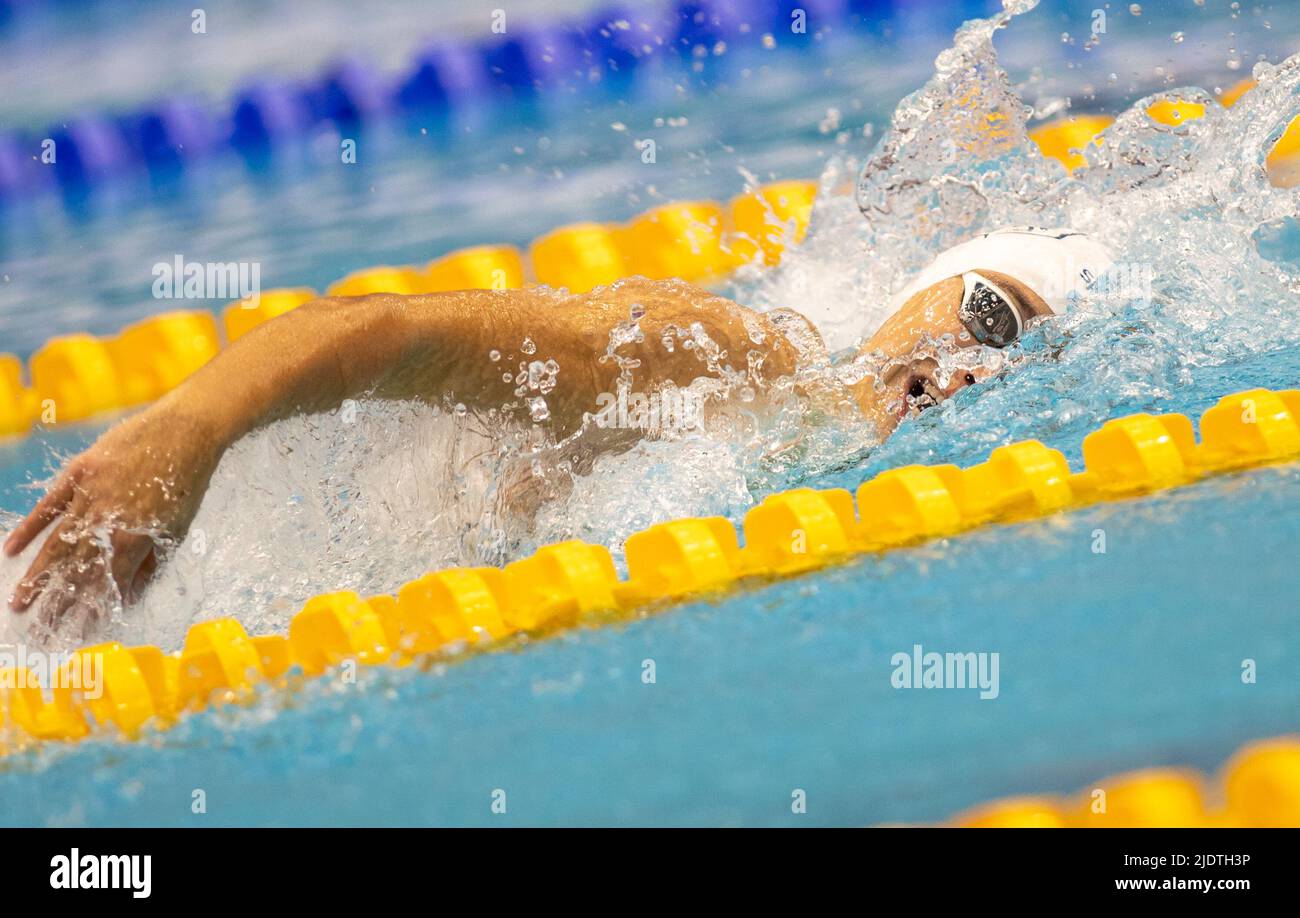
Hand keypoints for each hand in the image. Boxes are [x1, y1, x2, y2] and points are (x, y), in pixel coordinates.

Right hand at [3, 405, 221, 635]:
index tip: (73, 635)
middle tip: (36, 631)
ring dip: (36, 576)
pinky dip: (29, 528)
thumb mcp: (176, 529)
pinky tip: (11, 552)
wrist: (186, 431)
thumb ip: (150, 565)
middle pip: (74, 570)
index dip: (88, 611)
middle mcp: (108, 520)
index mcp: (134, 538)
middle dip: (54, 604)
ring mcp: (89, 494)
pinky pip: (48, 505)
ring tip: (18, 602)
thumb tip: (128, 598)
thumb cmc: (185, 483)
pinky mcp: (79, 472)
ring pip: (56, 543)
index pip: (105, 584)